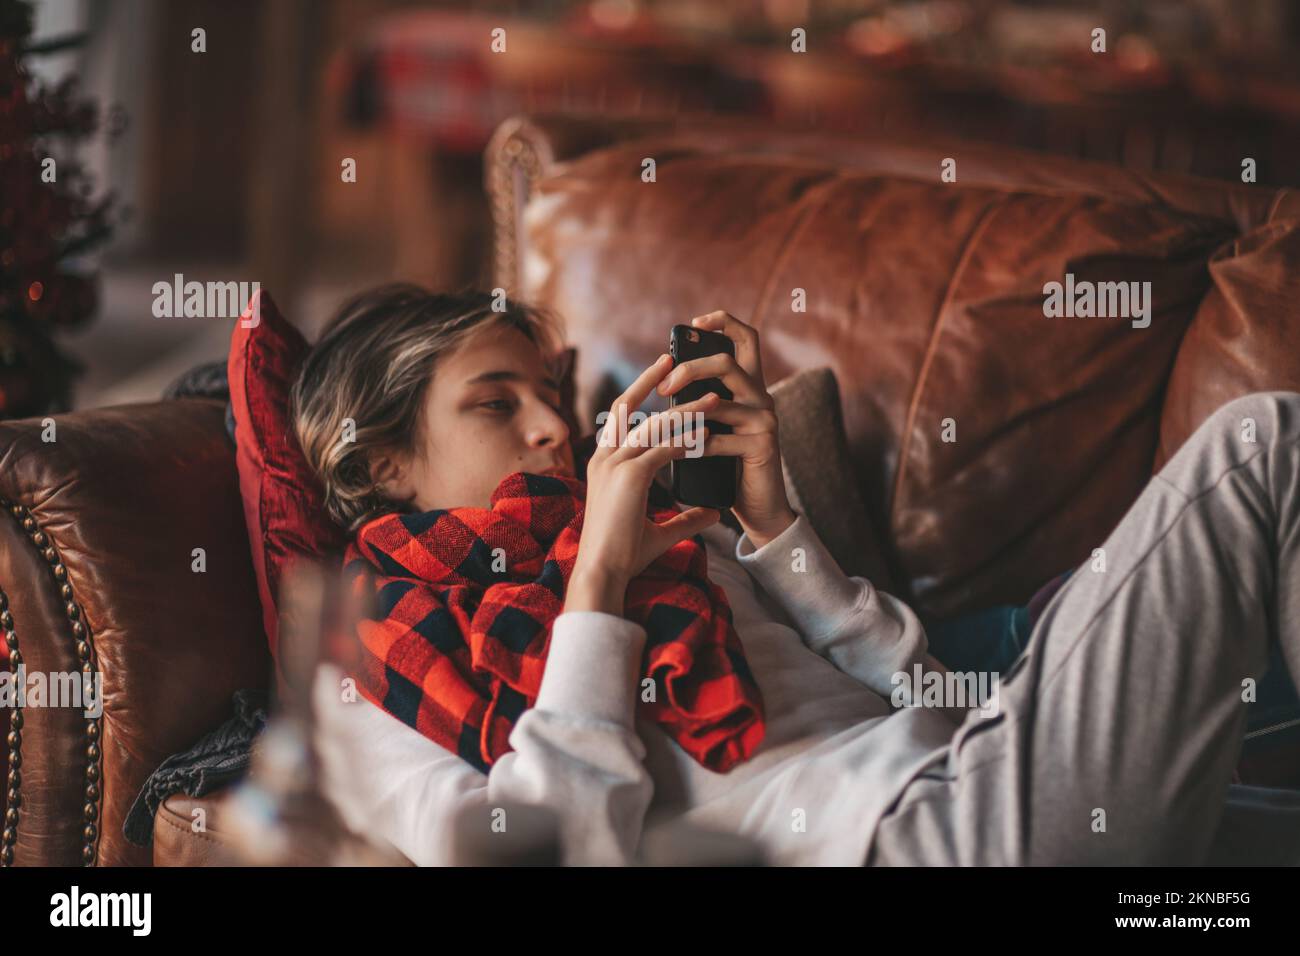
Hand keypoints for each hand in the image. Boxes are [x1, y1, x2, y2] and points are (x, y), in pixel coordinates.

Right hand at [568, 354, 722, 615]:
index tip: (662, 375)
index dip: (641, 393)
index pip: (621, 417)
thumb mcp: (661, 530)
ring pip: (655, 425)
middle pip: (629, 406)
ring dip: (687, 411)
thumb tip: (714, 512)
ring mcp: (614, 464)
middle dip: (655, 381)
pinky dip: (689, 440)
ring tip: (714, 399)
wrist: (605, 574)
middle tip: (680, 361)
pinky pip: (664, 447)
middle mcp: (604, 457)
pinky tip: (710, 435)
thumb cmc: (624, 555)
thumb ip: (687, 517)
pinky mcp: (630, 475)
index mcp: (603, 464)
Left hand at [657, 311, 796, 548]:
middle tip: (664, 387)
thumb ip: (700, 401)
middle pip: (726, 362)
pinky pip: (720, 439)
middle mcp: (762, 396)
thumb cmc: (729, 466)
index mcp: (750, 386)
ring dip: (684, 414)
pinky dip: (695, 447)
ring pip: (718, 402)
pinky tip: (683, 456)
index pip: (745, 338)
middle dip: (689, 369)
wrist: (760, 509)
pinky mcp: (763, 445)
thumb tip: (664, 379)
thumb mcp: (714, 426)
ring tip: (664, 427)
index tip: (692, 324)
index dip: (722, 321)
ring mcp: (765, 420)